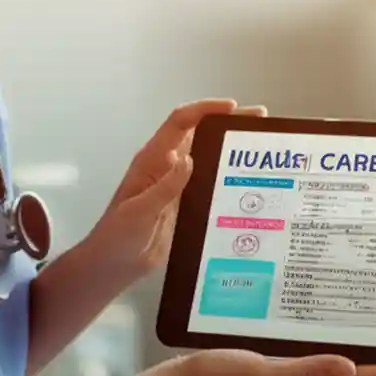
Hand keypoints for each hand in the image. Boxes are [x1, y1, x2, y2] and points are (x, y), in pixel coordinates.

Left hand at [85, 99, 266, 282]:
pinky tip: (251, 185)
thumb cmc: (118, 236)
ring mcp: (177, 186)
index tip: (234, 109)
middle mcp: (167, 167)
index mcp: (152, 160)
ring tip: (263, 150)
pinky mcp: (185, 205)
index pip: (180, 123)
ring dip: (232, 150)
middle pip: (200, 134)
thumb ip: (165, 187)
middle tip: (260, 120)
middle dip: (228, 124)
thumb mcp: (140, 211)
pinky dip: (229, 178)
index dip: (205, 110)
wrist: (112, 266)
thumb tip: (189, 158)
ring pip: (208, 158)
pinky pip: (210, 184)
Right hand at [158, 350, 375, 375]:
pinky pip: (305, 352)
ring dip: (353, 351)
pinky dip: (322, 343)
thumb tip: (350, 369)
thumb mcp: (265, 373)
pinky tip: (321, 330)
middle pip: (348, 372)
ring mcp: (283, 374)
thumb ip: (307, 370)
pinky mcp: (269, 363)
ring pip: (328, 361)